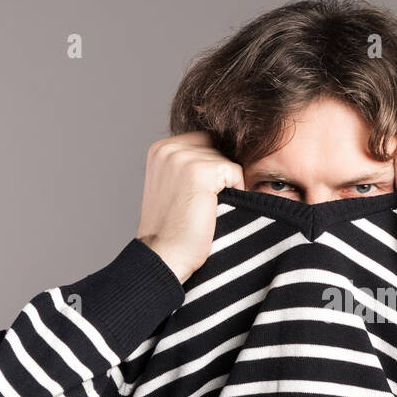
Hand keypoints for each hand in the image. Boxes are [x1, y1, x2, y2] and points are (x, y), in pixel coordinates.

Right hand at [136, 132, 242, 281]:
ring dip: (227, 185)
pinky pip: (236, 172)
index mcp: (160, 149)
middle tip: (206, 204)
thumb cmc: (172, 228)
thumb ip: (189, 164)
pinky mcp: (200, 171)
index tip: (203, 194)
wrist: (164, 255)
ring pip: (227, 161)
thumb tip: (227, 151)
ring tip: (208, 208)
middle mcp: (169, 149)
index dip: (213, 167)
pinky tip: (215, 210)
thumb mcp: (173, 186)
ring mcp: (184, 158)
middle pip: (217, 148)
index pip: (205, 142)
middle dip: (221, 175)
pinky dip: (236, 192)